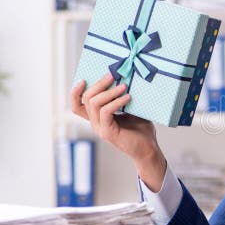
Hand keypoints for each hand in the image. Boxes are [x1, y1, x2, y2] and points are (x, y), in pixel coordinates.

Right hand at [71, 73, 165, 189]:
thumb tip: (125, 78)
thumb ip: (123, 98)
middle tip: (112, 75)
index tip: (84, 79)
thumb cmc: (141, 130)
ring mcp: (100, 128)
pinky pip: (106, 112)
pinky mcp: (108, 132)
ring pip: (94, 104)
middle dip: (99, 84)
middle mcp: (96, 123)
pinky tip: (128, 98)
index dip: (75, 92)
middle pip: (86, 99)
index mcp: (98, 118)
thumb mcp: (131, 109)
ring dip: (109, 92)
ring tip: (124, 86)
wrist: (148, 149)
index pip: (78, 105)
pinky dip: (116, 102)